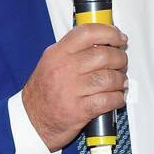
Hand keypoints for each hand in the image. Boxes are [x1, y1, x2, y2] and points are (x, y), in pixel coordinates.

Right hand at [21, 24, 127, 151]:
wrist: (32, 121)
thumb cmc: (43, 93)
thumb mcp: (50, 63)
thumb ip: (72, 51)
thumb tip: (102, 42)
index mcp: (57, 54)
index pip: (87, 33)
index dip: (109, 32)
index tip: (119, 38)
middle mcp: (64, 69)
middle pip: (104, 55)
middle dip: (120, 59)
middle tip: (121, 63)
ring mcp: (72, 90)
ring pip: (109, 78)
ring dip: (120, 80)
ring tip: (119, 82)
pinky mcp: (80, 110)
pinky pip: (108, 100)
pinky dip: (117, 98)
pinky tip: (116, 98)